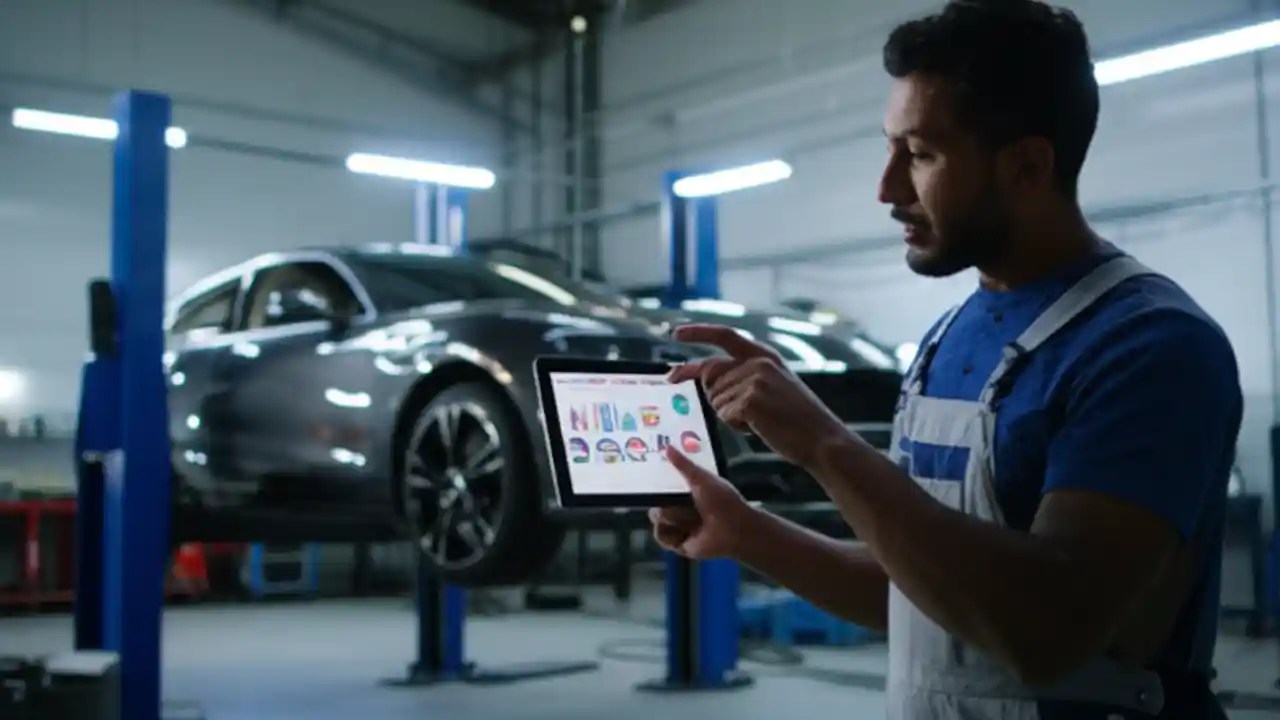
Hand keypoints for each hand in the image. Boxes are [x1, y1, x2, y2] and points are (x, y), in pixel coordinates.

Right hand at [648, 447, 753, 559]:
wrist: (733, 528)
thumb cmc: (721, 500)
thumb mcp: (702, 478)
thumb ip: (684, 464)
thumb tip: (667, 446)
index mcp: (687, 493)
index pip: (663, 487)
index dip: (655, 483)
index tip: (645, 476)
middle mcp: (680, 509)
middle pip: (656, 503)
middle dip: (661, 502)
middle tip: (671, 502)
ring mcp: (678, 526)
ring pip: (657, 519)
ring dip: (672, 518)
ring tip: (689, 519)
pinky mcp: (677, 543)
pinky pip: (661, 536)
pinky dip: (669, 532)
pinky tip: (682, 530)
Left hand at [667, 323, 848, 469]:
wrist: (821, 438)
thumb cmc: (797, 419)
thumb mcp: (773, 385)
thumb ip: (742, 376)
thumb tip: (704, 377)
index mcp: (764, 355)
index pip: (724, 335)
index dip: (698, 332)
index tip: (675, 334)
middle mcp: (757, 362)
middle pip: (710, 373)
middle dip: (704, 388)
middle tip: (697, 392)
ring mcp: (753, 380)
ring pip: (715, 399)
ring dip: (730, 414)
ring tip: (760, 420)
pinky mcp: (750, 401)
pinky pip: (724, 415)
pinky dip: (737, 426)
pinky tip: (760, 427)